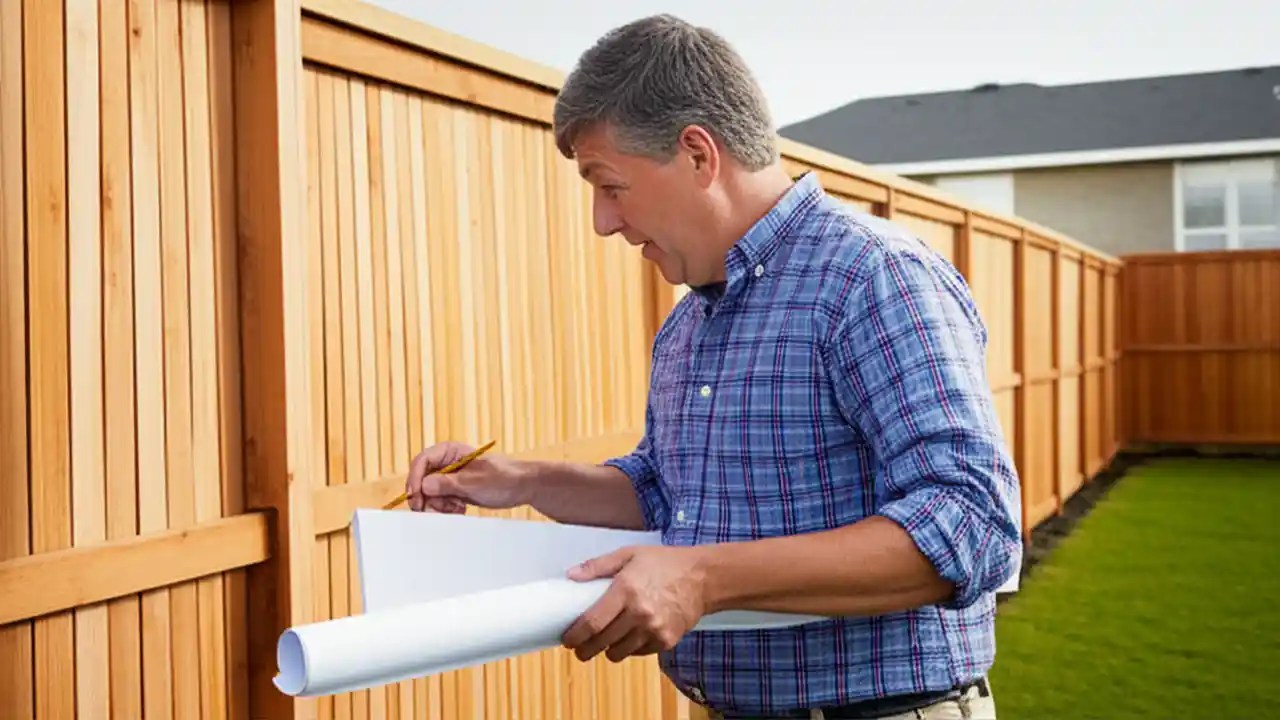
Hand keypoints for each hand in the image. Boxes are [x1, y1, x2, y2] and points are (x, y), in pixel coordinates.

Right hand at [404, 441, 529, 513]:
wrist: (523, 487)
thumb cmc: (504, 478)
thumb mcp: (475, 482)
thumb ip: (448, 484)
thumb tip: (424, 485)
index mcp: (450, 451)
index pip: (422, 461)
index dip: (414, 479)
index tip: (417, 496)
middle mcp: (446, 463)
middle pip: (421, 480)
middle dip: (427, 497)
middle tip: (439, 509)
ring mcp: (450, 478)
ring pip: (429, 494)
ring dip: (438, 505)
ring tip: (458, 507)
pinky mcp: (455, 491)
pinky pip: (439, 502)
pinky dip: (445, 509)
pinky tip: (460, 509)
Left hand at [560, 545, 709, 662]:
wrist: (702, 578)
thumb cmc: (664, 564)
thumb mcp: (629, 555)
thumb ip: (598, 566)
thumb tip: (571, 575)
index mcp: (625, 590)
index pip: (592, 623)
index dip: (574, 636)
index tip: (567, 640)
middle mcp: (639, 613)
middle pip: (601, 643)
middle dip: (584, 649)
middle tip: (579, 648)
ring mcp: (653, 630)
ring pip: (618, 653)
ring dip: (607, 650)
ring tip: (605, 641)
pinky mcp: (666, 641)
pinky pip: (638, 653)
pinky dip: (630, 648)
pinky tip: (629, 636)